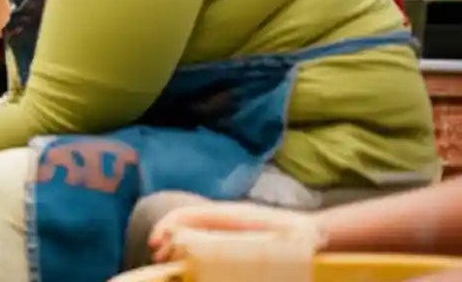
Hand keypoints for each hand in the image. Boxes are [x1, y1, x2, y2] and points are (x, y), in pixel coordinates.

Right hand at [149, 202, 324, 262]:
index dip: (169, 225)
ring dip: (178, 245)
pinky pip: (208, 241)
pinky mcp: (237, 240)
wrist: (321, 236)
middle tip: (158, 257)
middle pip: (188, 222)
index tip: (156, 242)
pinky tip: (190, 264)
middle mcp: (227, 218)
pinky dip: (193, 250)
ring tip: (168, 261)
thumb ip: (240, 241)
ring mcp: (231, 228)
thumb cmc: (300, 238)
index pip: (190, 214)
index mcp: (232, 215)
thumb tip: (203, 236)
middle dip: (168, 237)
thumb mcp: (272, 244)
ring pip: (195, 232)